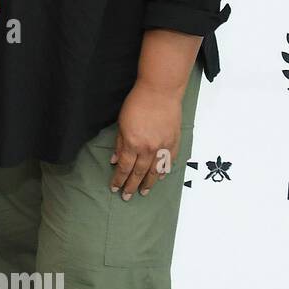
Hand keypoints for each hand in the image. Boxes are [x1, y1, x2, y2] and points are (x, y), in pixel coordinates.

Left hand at [110, 80, 182, 198]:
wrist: (160, 92)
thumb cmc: (137, 104)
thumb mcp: (122, 124)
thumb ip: (119, 144)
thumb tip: (116, 161)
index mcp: (133, 144)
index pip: (125, 168)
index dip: (119, 179)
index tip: (114, 188)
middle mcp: (148, 148)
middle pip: (139, 173)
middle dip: (132, 186)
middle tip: (127, 196)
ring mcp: (163, 146)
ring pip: (155, 171)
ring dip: (148, 183)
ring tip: (144, 192)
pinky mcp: (174, 142)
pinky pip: (168, 161)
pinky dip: (163, 171)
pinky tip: (159, 177)